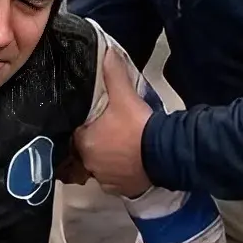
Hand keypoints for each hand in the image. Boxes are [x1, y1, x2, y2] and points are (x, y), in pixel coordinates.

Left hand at [74, 48, 152, 197]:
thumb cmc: (138, 125)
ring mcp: (105, 179)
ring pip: (101, 167)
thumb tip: (106, 53)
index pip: (77, 133)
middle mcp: (90, 164)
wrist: (164, 153)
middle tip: (112, 133)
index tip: (99, 121)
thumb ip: (113, 74)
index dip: (87, 127)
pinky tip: (129, 164)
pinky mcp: (121, 190)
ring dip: (108, 160)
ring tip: (122, 149)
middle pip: (88, 152)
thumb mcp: (125, 96)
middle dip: (97, 144)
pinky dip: (120, 174)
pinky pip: (114, 182)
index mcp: (84, 142)